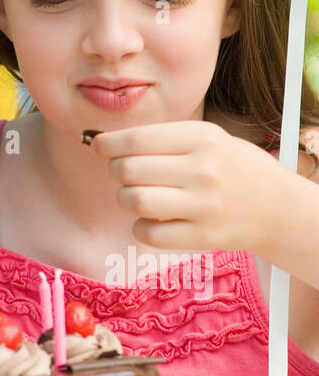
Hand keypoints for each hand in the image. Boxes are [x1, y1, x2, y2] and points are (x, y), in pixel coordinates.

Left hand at [88, 120, 285, 253]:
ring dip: (125, 198)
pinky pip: (147, 233)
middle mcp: (203, 170)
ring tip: (138, 196)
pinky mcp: (202, 237)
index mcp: (202, 138)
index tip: (97, 145)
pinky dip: (140, 227)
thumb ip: (162, 139)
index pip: (137, 139)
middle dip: (116, 170)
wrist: (277, 208)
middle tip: (125, 173)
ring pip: (135, 200)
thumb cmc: (231, 168)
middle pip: (128, 169)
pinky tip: (153, 220)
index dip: (107, 143)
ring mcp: (203, 206)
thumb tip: (104, 143)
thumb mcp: (207, 139)